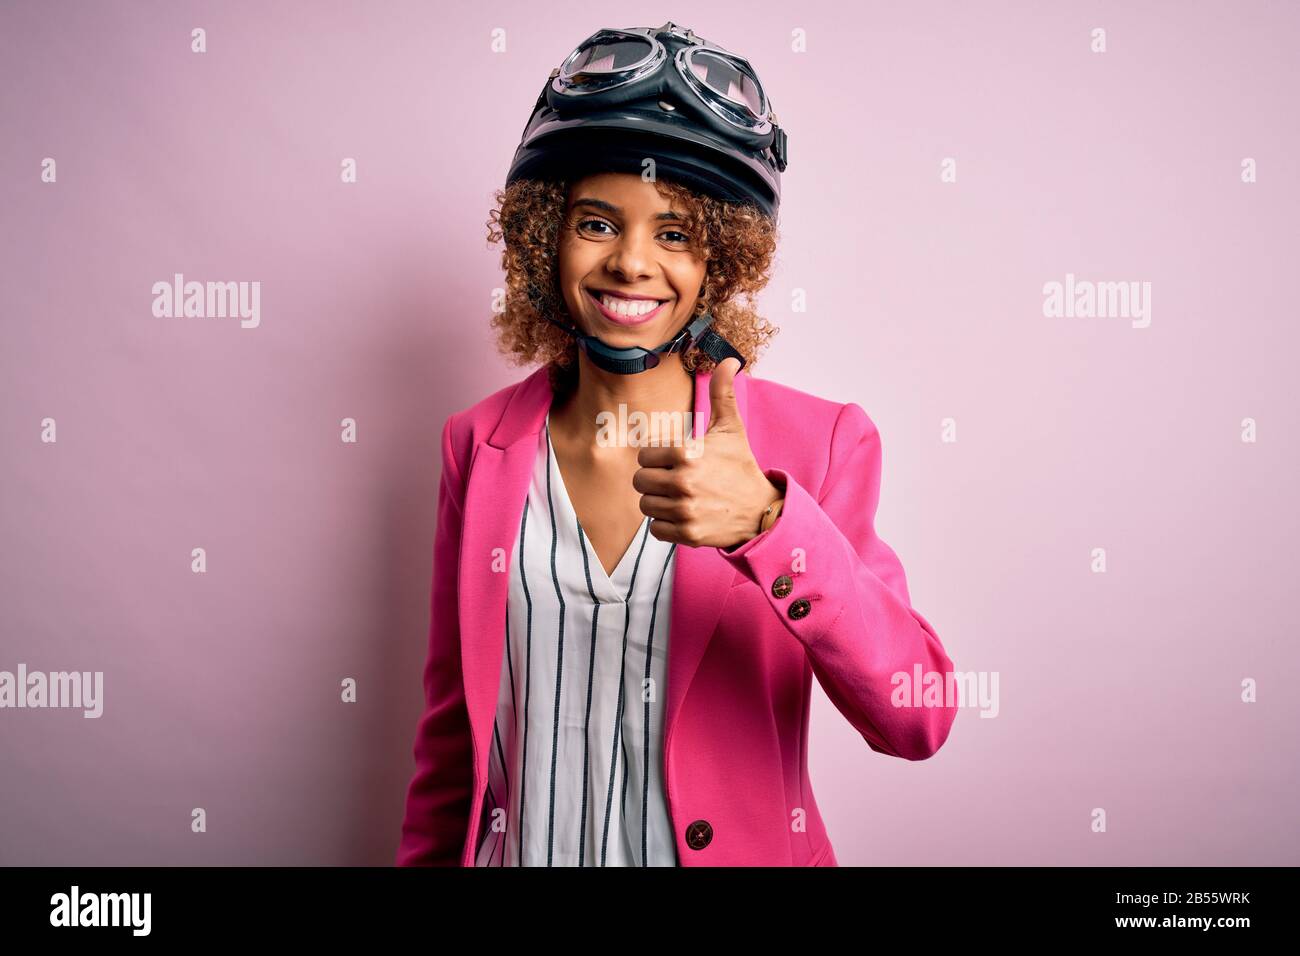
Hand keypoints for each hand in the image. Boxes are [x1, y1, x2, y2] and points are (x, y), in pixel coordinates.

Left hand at [634, 358, 783, 548]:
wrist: (761, 510)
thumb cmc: (740, 466)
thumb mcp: (731, 428)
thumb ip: (722, 393)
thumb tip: (729, 360)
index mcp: (686, 453)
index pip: (644, 457)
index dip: (657, 459)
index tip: (675, 462)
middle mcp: (683, 482)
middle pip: (641, 482)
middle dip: (655, 481)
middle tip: (677, 481)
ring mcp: (685, 510)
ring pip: (646, 505)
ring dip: (659, 503)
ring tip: (681, 497)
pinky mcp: (687, 534)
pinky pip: (655, 529)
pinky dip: (665, 525)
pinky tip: (684, 515)